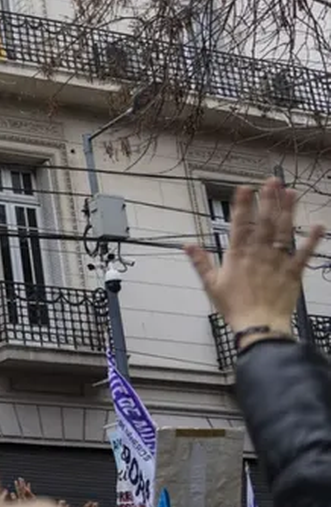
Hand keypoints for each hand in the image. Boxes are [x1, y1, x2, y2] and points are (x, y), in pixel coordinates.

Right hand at [185, 178, 323, 343]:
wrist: (258, 325)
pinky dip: (312, 240)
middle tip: (272, 181)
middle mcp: (258, 254)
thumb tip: (187, 245)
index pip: (239, 224)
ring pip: (283, 231)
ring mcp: (277, 261)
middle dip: (268, 200)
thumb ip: (200, 262)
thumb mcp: (211, 285)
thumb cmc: (234, 307)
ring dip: (288, 211)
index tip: (245, 187)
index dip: (243, 205)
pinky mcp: (293, 272)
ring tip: (291, 192)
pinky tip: (318, 225)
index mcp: (237, 256)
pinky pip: (304, 253)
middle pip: (264, 222)